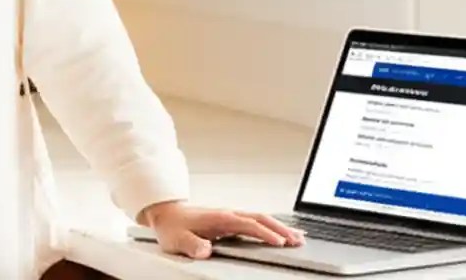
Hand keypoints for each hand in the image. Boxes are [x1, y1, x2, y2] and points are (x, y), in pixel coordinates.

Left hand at [141, 201, 303, 259]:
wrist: (167, 214)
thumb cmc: (173, 227)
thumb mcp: (177, 239)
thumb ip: (192, 245)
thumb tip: (206, 250)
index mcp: (219, 218)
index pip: (248, 224)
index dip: (264, 234)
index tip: (279, 243)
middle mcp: (228, 214)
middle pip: (261, 219)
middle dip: (281, 229)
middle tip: (298, 241)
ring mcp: (231, 217)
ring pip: (261, 219)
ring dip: (280, 228)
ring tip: (298, 239)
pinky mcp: (231, 221)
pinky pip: (256, 223)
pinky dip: (271, 228)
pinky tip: (280, 235)